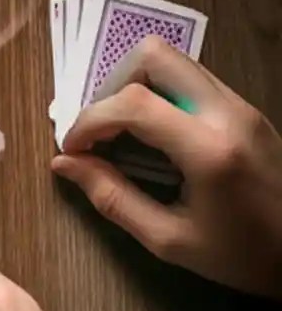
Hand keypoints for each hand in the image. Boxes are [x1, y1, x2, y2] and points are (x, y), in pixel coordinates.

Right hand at [54, 36, 281, 298]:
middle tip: (101, 131)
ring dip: (135, 89)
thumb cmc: (238, 255)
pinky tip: (152, 139)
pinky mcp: (245, 108)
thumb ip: (112, 197)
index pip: (133, 102)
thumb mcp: (166, 239)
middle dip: (111, 88)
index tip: (72, 151)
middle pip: (154, 55)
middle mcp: (228, 111)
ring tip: (122, 135)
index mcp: (209, 148)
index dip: (88, 120)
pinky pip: (190, 81)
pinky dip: (158, 97)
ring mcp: (241, 105)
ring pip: (174, 62)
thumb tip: (64, 164)